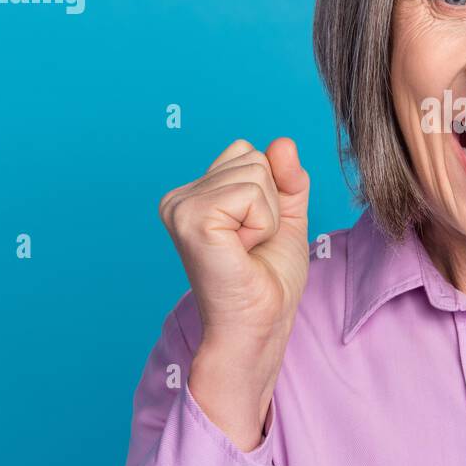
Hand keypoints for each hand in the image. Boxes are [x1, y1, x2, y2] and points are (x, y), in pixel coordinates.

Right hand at [158, 137, 310, 448]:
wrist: (260, 323)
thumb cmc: (268, 279)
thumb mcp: (286, 216)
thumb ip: (287, 177)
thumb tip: (282, 142)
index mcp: (193, 195)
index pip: (248, 151)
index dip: (270, 192)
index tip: (255, 233)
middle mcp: (179, 198)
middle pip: (253, 157)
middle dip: (270, 202)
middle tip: (252, 244)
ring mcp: (181, 207)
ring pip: (256, 172)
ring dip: (267, 216)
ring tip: (247, 249)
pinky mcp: (192, 220)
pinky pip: (251, 193)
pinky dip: (262, 223)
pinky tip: (243, 250)